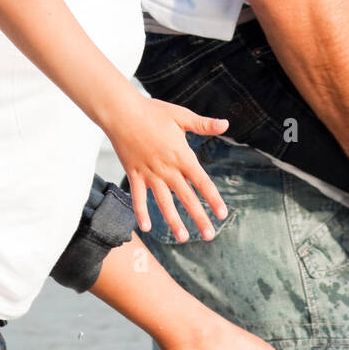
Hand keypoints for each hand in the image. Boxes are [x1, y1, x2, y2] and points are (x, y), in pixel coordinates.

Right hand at [102, 95, 229, 241]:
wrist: (122, 112)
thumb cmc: (152, 111)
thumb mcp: (181, 115)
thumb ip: (203, 124)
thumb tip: (226, 124)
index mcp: (181, 155)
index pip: (202, 181)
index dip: (213, 198)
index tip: (223, 214)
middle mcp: (167, 169)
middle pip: (186, 197)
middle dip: (199, 217)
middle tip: (209, 236)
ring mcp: (150, 174)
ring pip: (164, 202)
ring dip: (174, 221)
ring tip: (183, 237)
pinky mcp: (134, 174)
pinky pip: (138, 198)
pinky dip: (141, 213)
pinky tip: (146, 228)